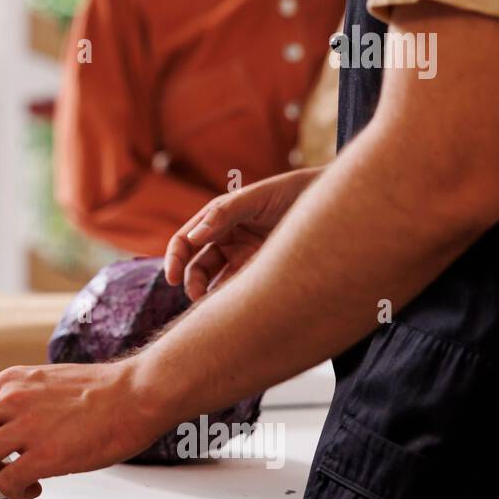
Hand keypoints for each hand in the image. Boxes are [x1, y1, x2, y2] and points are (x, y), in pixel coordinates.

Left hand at [0, 360, 159, 498]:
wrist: (135, 393)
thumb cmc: (100, 391)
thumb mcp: (44, 382)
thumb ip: (17, 401)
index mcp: (10, 382)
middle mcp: (11, 400)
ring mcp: (26, 427)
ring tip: (17, 476)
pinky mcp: (44, 454)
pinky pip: (7, 481)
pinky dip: (14, 491)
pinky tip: (34, 486)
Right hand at [165, 167, 321, 300]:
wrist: (327, 204)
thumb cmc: (289, 192)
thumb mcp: (255, 198)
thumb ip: (223, 214)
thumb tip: (193, 237)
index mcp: (216, 219)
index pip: (185, 242)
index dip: (174, 259)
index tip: (172, 277)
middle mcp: (225, 240)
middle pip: (197, 267)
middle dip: (191, 282)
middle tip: (195, 296)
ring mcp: (242, 257)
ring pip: (216, 282)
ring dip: (210, 294)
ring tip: (215, 305)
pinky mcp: (260, 271)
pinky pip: (240, 289)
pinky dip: (233, 299)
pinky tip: (237, 304)